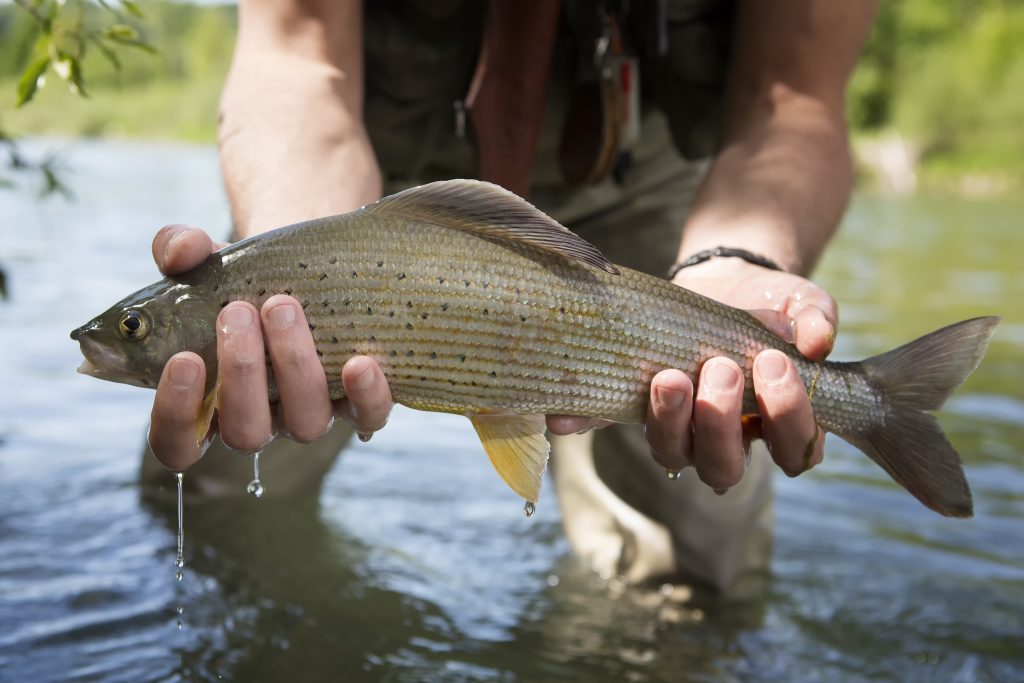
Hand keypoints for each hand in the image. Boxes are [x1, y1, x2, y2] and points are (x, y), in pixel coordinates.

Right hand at [146, 225, 393, 471]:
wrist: (305, 272)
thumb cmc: (243, 280)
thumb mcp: (206, 260)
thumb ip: (178, 249)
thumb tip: (184, 250)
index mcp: (208, 404)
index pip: (178, 445)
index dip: (175, 414)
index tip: (184, 358)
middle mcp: (260, 420)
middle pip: (246, 431)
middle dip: (240, 371)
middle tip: (236, 310)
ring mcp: (310, 416)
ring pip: (305, 424)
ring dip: (294, 366)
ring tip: (282, 307)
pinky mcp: (358, 404)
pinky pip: (367, 416)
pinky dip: (366, 394)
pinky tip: (360, 361)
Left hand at [547, 258, 836, 490]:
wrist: (725, 282)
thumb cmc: (772, 307)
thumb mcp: (800, 304)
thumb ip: (814, 319)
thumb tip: (814, 342)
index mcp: (776, 425)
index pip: (795, 450)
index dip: (788, 420)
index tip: (776, 368)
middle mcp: (726, 440)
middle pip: (722, 466)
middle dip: (719, 423)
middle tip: (720, 369)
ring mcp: (678, 429)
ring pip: (671, 454)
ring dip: (669, 421)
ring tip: (669, 376)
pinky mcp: (633, 406)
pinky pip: (604, 422)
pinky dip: (583, 419)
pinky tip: (563, 413)